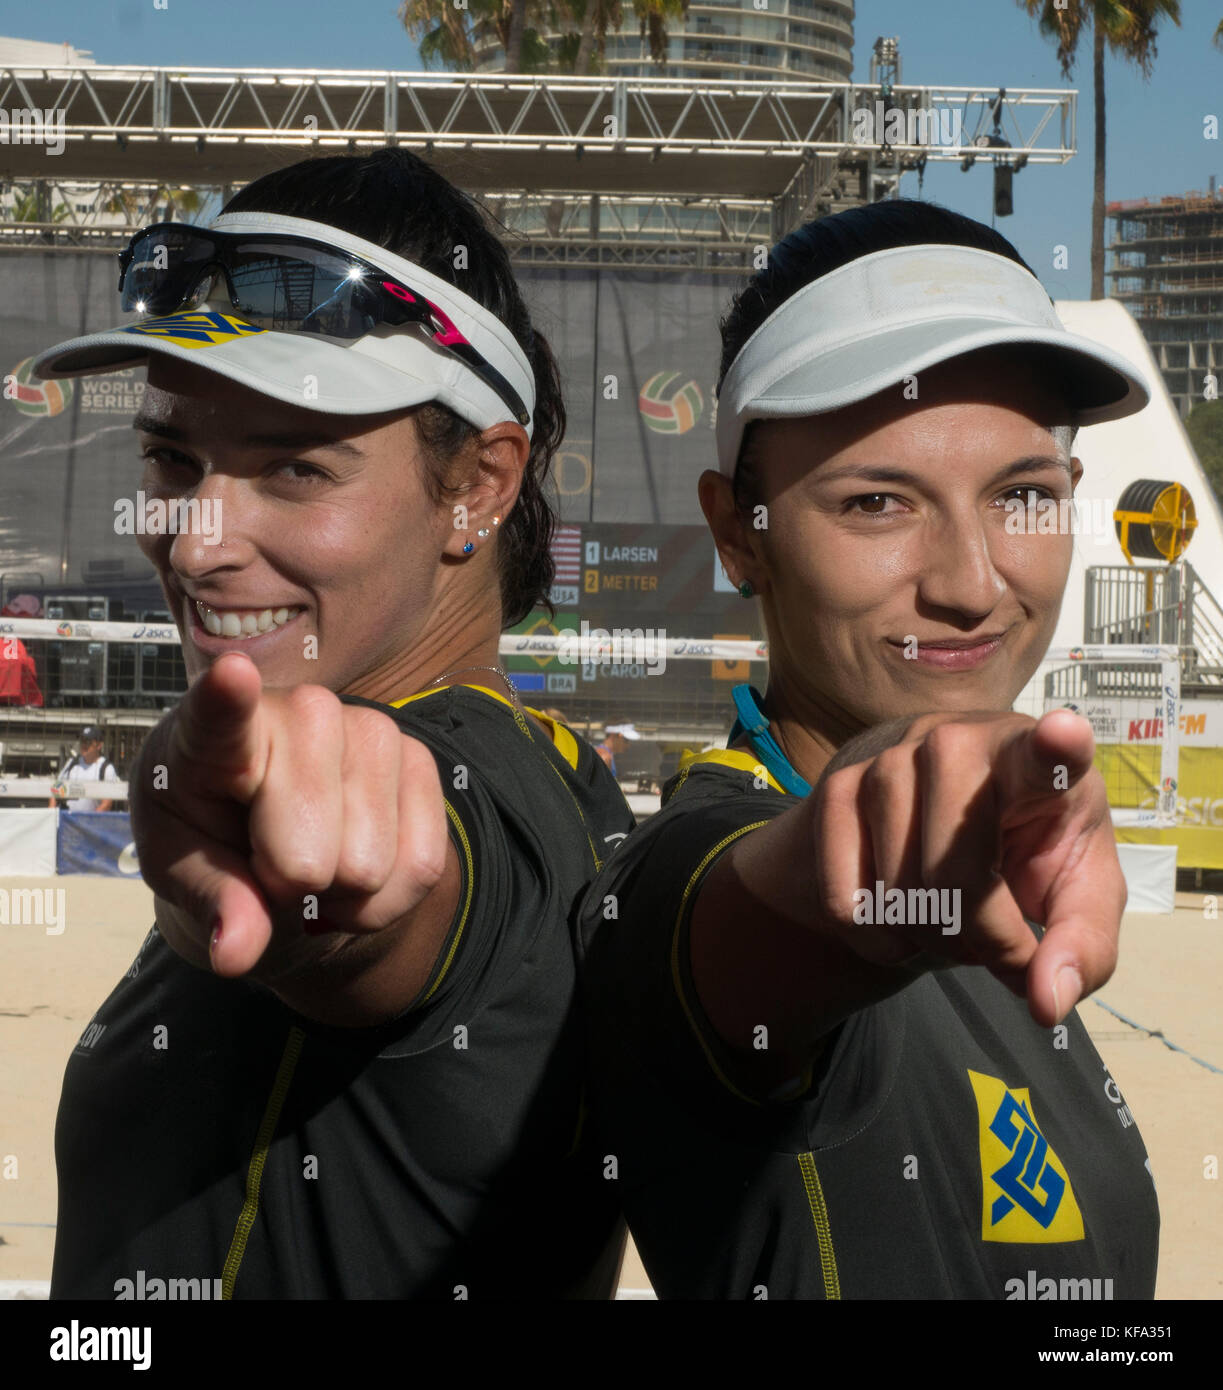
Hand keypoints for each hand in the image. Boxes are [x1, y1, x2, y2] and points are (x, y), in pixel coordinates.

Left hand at [129, 651, 448, 979]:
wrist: (278, 832)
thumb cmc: (213, 839)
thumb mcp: (186, 875)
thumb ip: (213, 905)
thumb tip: (237, 952)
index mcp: (211, 735)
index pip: (220, 716)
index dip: (228, 700)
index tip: (233, 675)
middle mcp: (300, 712)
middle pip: (306, 853)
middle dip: (291, 888)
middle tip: (272, 870)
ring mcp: (369, 727)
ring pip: (368, 866)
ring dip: (342, 897)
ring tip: (314, 870)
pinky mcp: (420, 757)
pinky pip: (422, 867)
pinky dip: (388, 901)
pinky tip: (356, 879)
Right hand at [812, 709, 1122, 1025]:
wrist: (937, 820)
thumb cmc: (1025, 853)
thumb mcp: (1075, 897)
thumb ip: (1080, 951)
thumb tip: (1047, 1004)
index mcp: (1035, 760)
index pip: (1047, 752)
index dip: (1058, 746)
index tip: (1066, 733)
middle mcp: (957, 742)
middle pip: (955, 875)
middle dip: (979, 940)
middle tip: (997, 943)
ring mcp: (887, 761)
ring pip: (898, 894)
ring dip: (929, 940)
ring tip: (951, 918)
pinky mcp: (836, 789)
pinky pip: (846, 904)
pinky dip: (879, 939)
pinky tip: (902, 915)